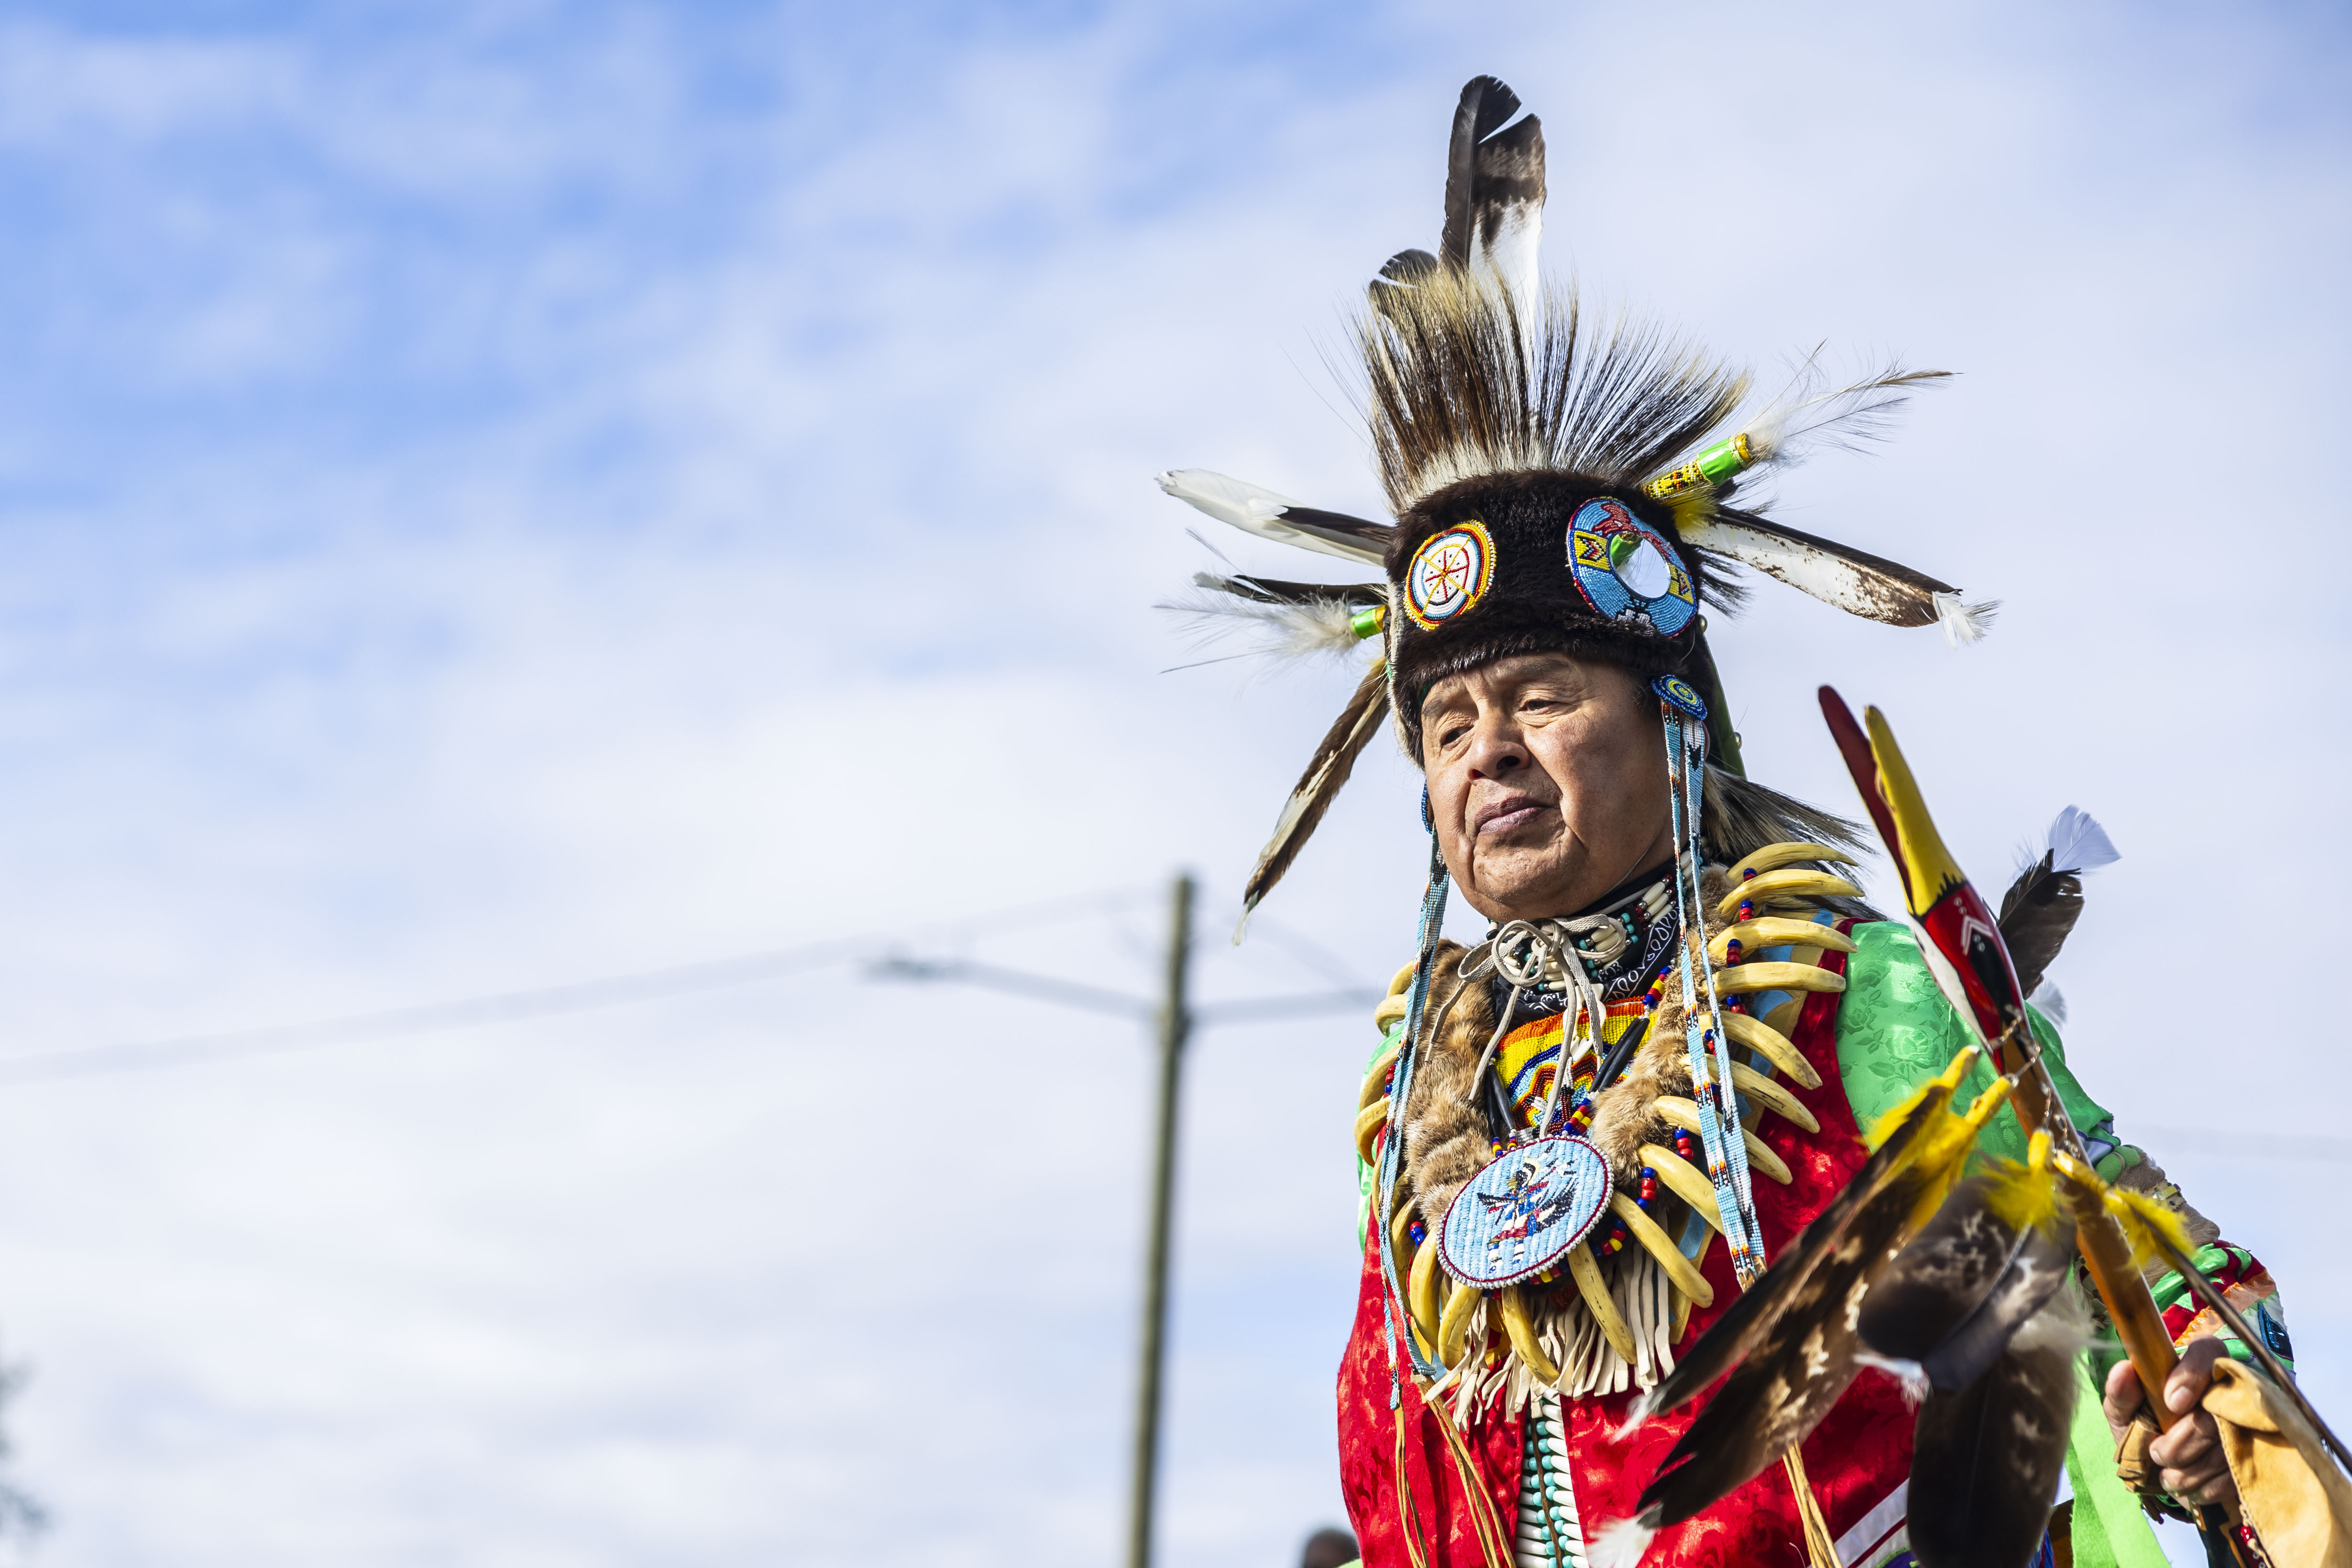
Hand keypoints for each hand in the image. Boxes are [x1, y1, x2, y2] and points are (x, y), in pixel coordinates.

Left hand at [2104, 1337, 2239, 1509]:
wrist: (2165, 1474)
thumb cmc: (2144, 1432)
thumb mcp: (2125, 1414)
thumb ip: (2121, 1394)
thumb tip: (2124, 1369)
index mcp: (2195, 1366)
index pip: (2207, 1352)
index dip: (2192, 1375)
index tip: (2171, 1403)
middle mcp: (2230, 1389)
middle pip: (2215, 1411)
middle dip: (2181, 1442)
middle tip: (2157, 1453)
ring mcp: (2250, 1424)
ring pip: (2226, 1447)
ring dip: (2190, 1469)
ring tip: (2168, 1475)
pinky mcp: (2259, 1458)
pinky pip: (2237, 1474)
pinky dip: (2207, 1486)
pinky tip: (2190, 1487)